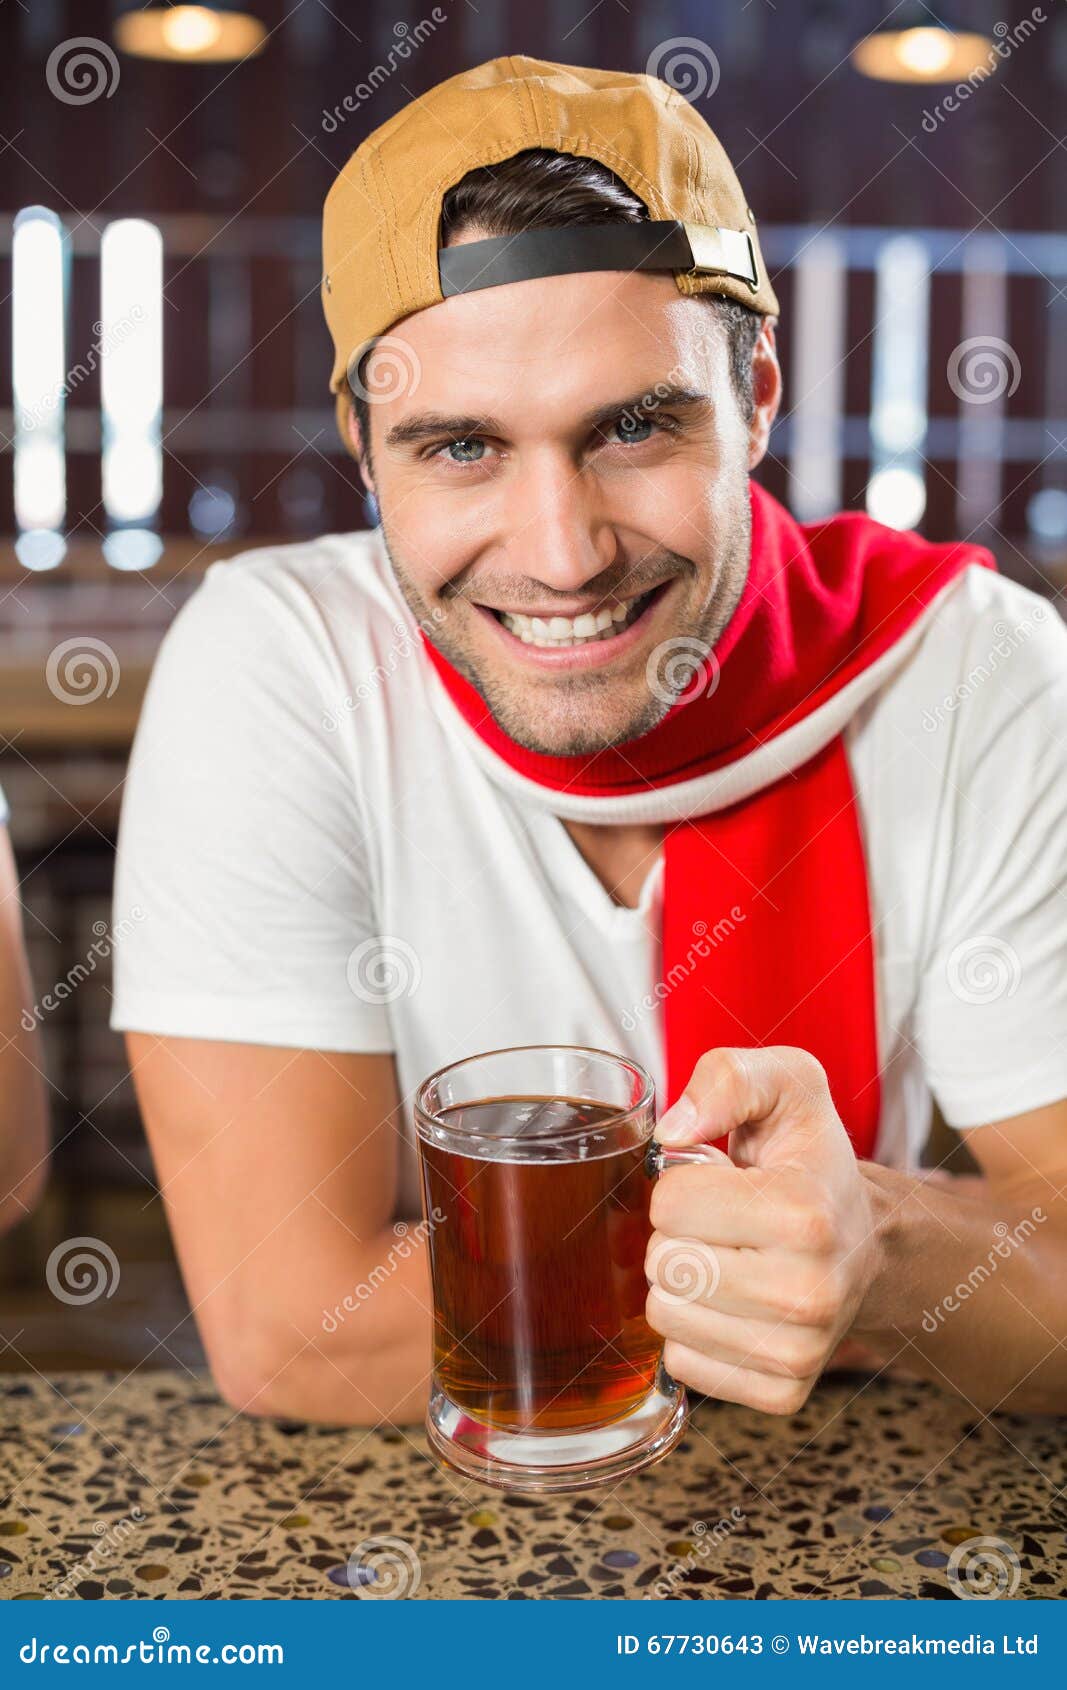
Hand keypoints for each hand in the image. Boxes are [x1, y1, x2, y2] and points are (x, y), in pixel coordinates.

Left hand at [644, 1047, 880, 1414]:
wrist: (866, 1239)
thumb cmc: (811, 1160)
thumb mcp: (786, 1084)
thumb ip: (727, 1078)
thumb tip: (673, 1129)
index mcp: (805, 1214)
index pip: (669, 1203)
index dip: (682, 1183)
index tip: (721, 1180)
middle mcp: (807, 1292)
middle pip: (663, 1263)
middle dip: (679, 1234)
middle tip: (725, 1223)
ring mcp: (796, 1352)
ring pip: (664, 1315)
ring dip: (683, 1283)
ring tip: (729, 1259)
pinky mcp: (781, 1392)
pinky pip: (683, 1362)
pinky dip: (695, 1330)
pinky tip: (733, 1303)